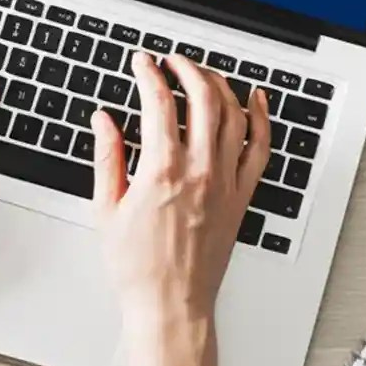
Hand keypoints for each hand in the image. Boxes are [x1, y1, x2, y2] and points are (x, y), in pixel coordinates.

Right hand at [92, 52, 269, 365]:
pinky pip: (260, 148)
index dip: (149, 73)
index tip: (142, 62)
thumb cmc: (138, 267)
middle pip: (202, 98)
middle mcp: (199, 171)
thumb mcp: (106, 208)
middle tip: (172, 60)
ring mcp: (225, 182)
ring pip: (233, 115)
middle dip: (186, 69)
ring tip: (203, 73)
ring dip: (219, 85)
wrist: (171, 304)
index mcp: (161, 171)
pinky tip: (256, 99)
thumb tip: (103, 119)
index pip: (158, 102)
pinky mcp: (242, 197)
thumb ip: (107, 156)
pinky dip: (261, 118)